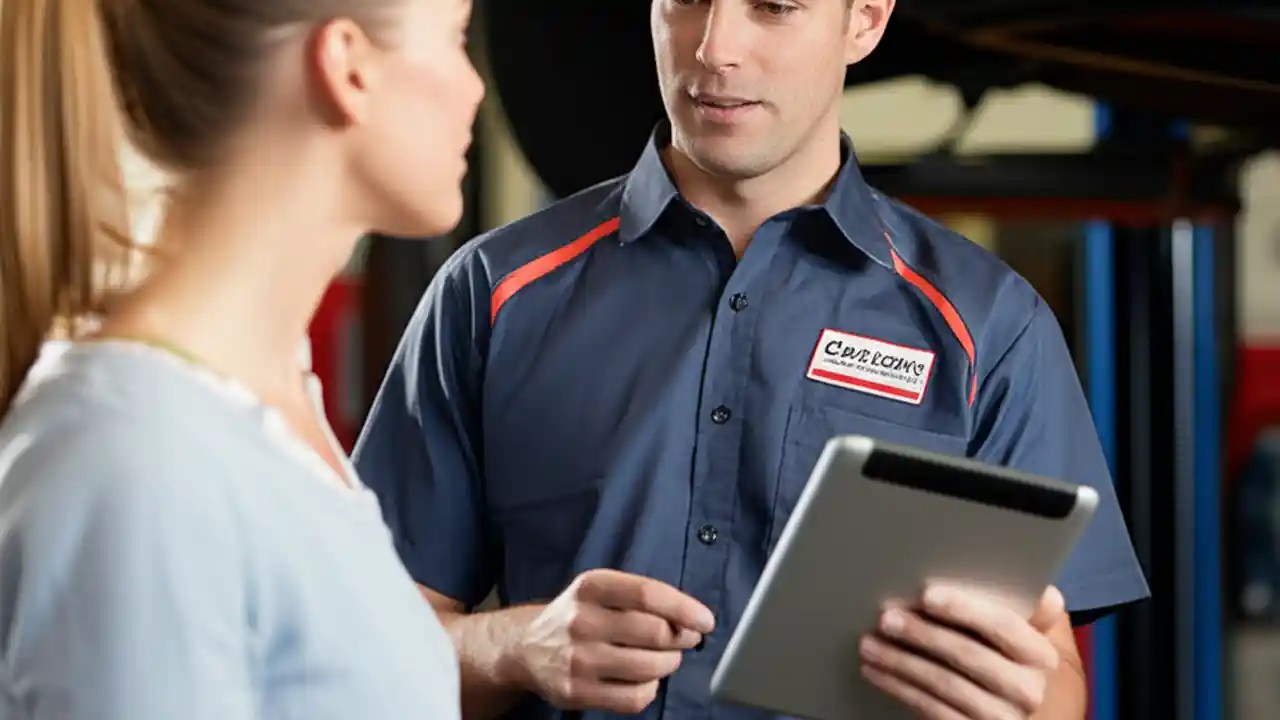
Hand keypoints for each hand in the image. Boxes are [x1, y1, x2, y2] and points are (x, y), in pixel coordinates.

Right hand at [513, 568, 715, 713]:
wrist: (526, 647)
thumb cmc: (578, 614)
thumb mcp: (600, 590)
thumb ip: (640, 598)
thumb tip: (693, 620)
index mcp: (591, 587)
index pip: (647, 594)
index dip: (684, 608)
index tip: (706, 621)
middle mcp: (581, 621)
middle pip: (653, 632)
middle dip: (682, 638)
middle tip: (686, 640)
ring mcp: (577, 659)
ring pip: (648, 667)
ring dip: (669, 664)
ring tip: (666, 658)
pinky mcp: (575, 692)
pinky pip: (633, 697)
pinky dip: (650, 689)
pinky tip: (645, 679)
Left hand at [859, 585, 1066, 719]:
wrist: (1003, 711)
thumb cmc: (1003, 656)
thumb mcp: (1019, 633)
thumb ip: (1025, 609)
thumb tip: (1035, 588)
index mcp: (1040, 655)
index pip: (1002, 625)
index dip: (964, 609)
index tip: (927, 595)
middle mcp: (1028, 689)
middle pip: (968, 655)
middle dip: (922, 634)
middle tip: (886, 618)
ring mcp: (1002, 717)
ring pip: (944, 684)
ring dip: (900, 662)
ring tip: (869, 643)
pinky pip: (932, 709)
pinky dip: (899, 687)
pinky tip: (876, 671)